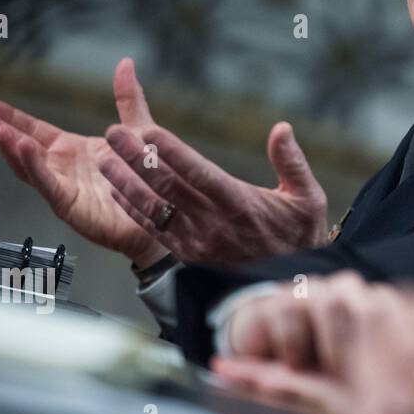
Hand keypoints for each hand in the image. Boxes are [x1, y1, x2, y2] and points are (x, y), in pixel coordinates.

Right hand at [0, 57, 166, 267]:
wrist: (168, 213)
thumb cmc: (149, 176)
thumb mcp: (139, 129)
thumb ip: (127, 98)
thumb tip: (126, 62)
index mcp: (74, 150)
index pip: (35, 130)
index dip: (12, 117)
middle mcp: (64, 168)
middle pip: (23, 146)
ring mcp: (65, 187)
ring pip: (30, 167)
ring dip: (11, 148)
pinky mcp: (72, 205)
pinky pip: (48, 184)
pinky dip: (34, 167)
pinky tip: (22, 149)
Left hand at [97, 116, 329, 265]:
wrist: (288, 285)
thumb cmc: (300, 235)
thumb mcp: (309, 198)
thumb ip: (293, 162)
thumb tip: (281, 128)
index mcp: (241, 205)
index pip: (200, 173)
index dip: (173, 153)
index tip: (150, 131)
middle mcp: (214, 223)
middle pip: (169, 186)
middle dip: (138, 158)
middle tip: (115, 133)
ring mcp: (197, 240)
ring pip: (155, 207)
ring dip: (126, 182)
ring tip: (105, 159)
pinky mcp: (187, 253)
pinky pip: (154, 229)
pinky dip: (132, 208)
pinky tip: (116, 190)